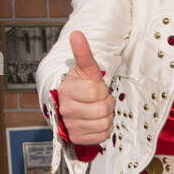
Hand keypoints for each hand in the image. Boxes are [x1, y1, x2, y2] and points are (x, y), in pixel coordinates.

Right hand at [57, 31, 113, 145]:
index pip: (95, 91)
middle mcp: (66, 109)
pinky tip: (96, 121)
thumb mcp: (84, 68)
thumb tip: (77, 34)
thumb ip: (83, 53)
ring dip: (106, 116)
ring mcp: (71, 125)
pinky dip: (104, 128)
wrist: (68, 104)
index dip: (101, 89)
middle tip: (99, 99)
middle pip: (102, 109)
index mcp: (67, 90)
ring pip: (104, 123)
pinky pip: (102, 136)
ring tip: (97, 109)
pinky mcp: (77, 138)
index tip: (97, 87)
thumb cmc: (79, 85)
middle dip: (106, 103)